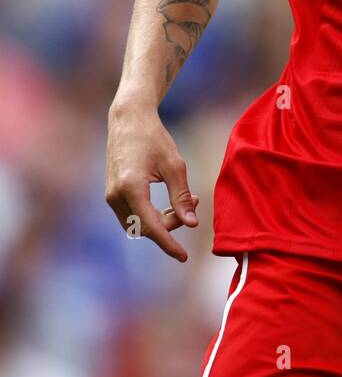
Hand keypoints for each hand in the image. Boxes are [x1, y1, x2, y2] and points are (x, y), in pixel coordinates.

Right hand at [105, 101, 198, 261]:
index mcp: (131, 188)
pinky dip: (151, 215)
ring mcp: (110, 195)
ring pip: (138, 224)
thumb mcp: (175, 166)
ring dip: (162, 221)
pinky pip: (132, 215)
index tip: (184, 257)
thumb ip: (182, 197)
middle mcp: (115, 196)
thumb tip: (192, 224)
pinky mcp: (112, 193)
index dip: (168, 244)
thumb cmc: (154, 138)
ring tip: (186, 201)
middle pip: (145, 228)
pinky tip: (169, 202)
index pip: (151, 226)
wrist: (128, 119)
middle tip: (194, 203)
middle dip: (171, 224)